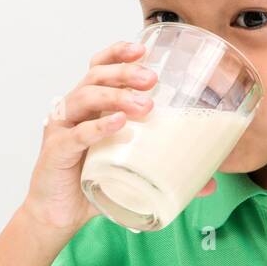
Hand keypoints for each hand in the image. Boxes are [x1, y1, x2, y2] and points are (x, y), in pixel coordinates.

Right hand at [21, 39, 216, 234]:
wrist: (60, 215)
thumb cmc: (94, 184)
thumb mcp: (133, 173)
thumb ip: (167, 171)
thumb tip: (210, 184)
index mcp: (91, 106)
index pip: (99, 67)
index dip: (118, 53)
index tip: (144, 49)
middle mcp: (75, 110)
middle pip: (96, 77)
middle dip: (125, 73)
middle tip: (152, 80)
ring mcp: (63, 128)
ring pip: (85, 98)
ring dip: (116, 97)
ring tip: (144, 106)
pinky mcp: (56, 151)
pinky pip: (77, 134)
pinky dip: (98, 127)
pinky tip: (118, 124)